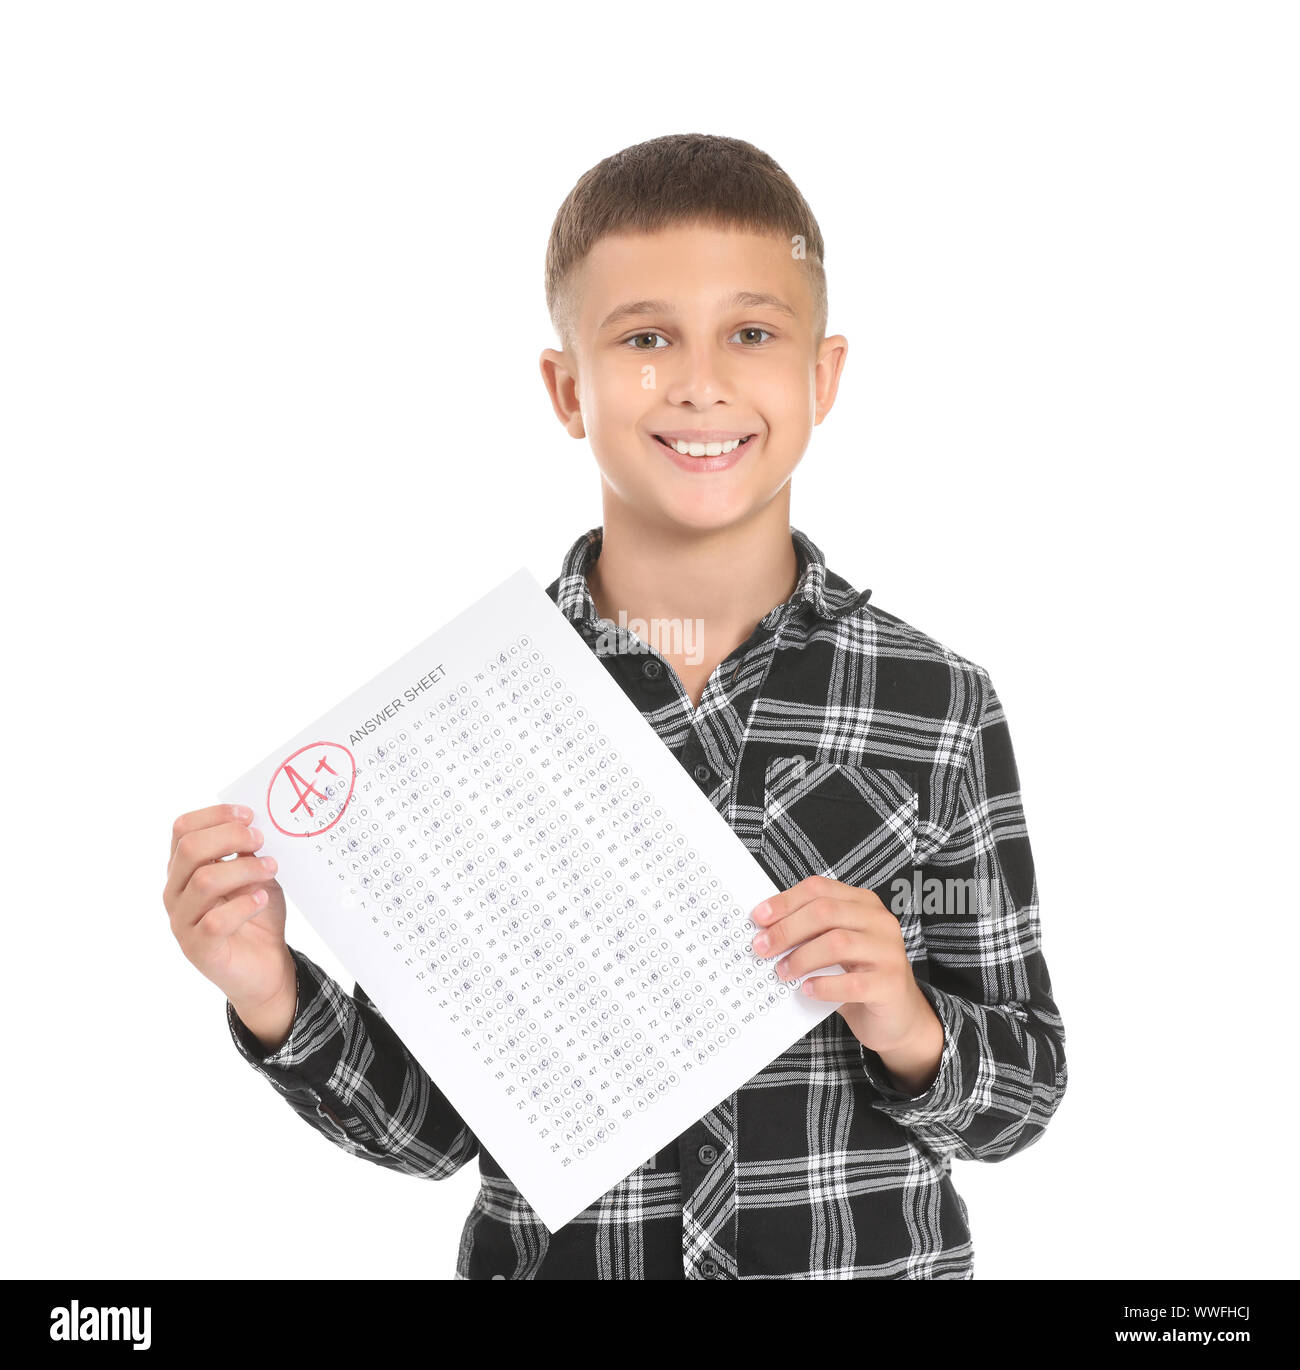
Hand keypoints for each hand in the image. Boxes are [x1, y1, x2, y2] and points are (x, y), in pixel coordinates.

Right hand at [163, 802, 293, 1015]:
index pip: (182, 829)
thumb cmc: (258, 914)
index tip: (249, 814)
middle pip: (189, 849)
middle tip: (261, 840)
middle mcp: (176, 892)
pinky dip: (243, 906)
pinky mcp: (198, 948)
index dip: (215, 815)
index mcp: (185, 869)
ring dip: (244, 869)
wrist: (267, 966)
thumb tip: (257, 823)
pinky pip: (216, 921)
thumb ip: (250, 852)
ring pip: (204, 881)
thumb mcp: (258, 875)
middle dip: (229, 836)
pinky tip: (261, 900)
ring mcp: (183, 922)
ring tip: (271, 869)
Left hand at [749, 875, 943, 1094]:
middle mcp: (879, 921)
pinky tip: (807, 990)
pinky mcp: (891, 984)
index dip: (785, 901)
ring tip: (782, 972)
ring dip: (802, 958)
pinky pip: (852, 983)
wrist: (897, 1017)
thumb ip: (810, 933)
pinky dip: (823, 986)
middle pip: (825, 912)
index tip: (758, 918)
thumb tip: (764, 930)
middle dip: (787, 929)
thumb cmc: (858, 977)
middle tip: (762, 948)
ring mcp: (889, 951)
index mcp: (863, 903)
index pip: (820, 889)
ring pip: (838, 943)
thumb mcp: (835, 947)